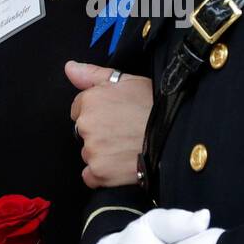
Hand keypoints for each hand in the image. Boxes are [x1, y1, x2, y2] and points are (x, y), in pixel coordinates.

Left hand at [64, 60, 152, 187]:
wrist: (175, 136)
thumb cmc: (154, 105)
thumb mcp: (127, 81)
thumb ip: (92, 74)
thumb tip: (69, 67)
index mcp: (90, 101)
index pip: (79, 109)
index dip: (99, 112)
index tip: (116, 116)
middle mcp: (86, 125)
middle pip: (84, 132)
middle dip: (99, 132)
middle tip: (124, 131)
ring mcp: (92, 151)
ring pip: (89, 153)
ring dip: (102, 153)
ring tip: (127, 148)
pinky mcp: (99, 173)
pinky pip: (91, 176)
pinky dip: (102, 174)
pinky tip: (120, 166)